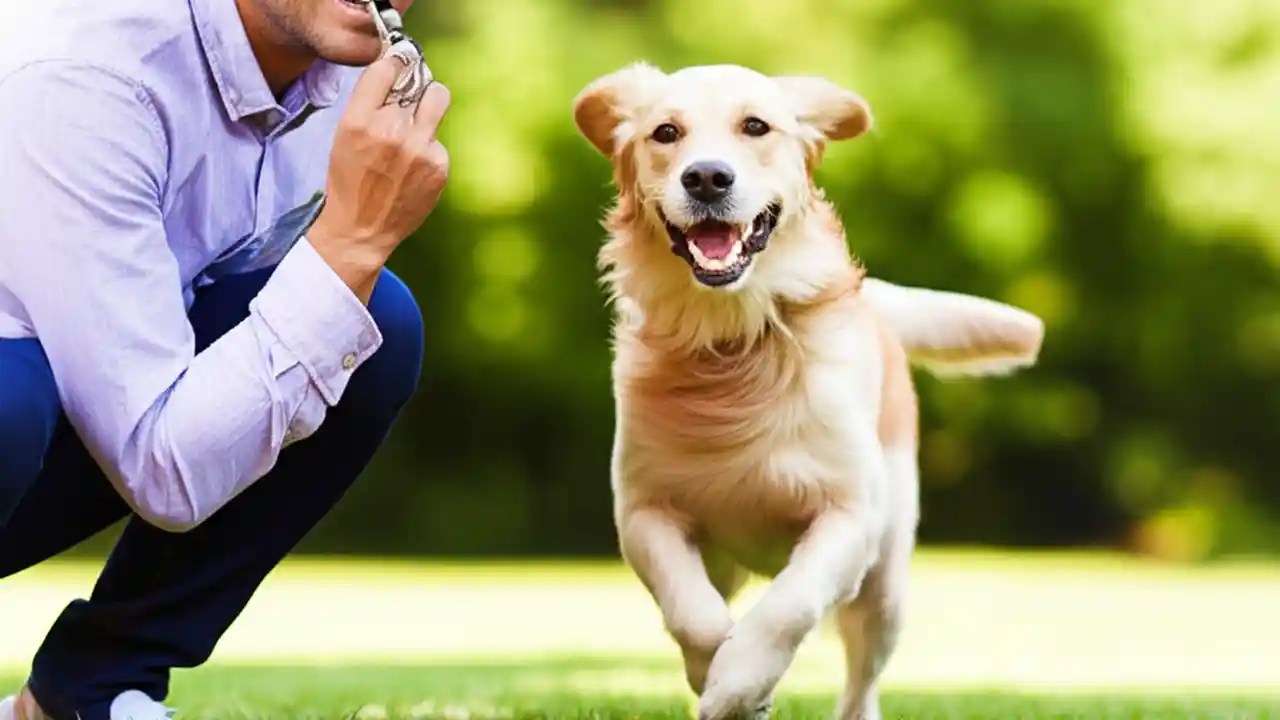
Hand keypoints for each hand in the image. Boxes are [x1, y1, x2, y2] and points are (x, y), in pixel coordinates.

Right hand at [308, 53, 450, 301]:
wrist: (362, 230)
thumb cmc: (349, 180)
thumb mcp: (344, 136)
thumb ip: (370, 104)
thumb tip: (398, 70)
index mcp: (359, 121)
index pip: (387, 68)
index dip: (396, 63)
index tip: (400, 64)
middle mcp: (391, 131)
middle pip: (421, 82)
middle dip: (418, 88)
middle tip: (412, 101)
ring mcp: (419, 149)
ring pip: (437, 103)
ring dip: (427, 112)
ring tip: (412, 138)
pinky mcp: (439, 166)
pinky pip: (439, 140)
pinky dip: (429, 149)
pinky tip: (413, 169)